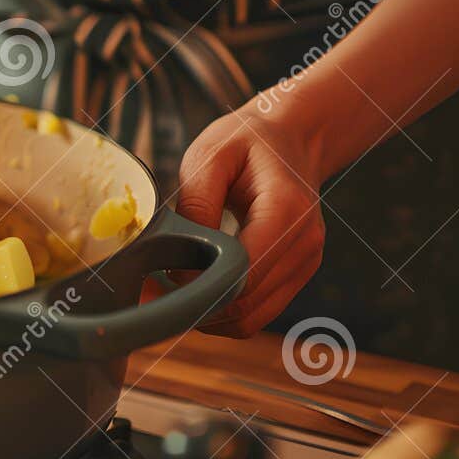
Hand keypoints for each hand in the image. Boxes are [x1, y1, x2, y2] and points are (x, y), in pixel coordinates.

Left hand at [175, 108, 326, 337]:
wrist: (291, 139)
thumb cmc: (248, 142)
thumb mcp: (210, 155)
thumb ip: (197, 203)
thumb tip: (184, 257)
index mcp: (286, 211)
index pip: (244, 273)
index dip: (199, 286)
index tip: (160, 278)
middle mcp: (304, 244)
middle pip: (245, 304)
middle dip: (195, 305)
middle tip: (152, 291)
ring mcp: (305, 263)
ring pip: (250, 319)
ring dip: (207, 315)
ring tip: (171, 291)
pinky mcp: (297, 275)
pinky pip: (257, 313)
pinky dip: (224, 311)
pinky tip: (197, 289)